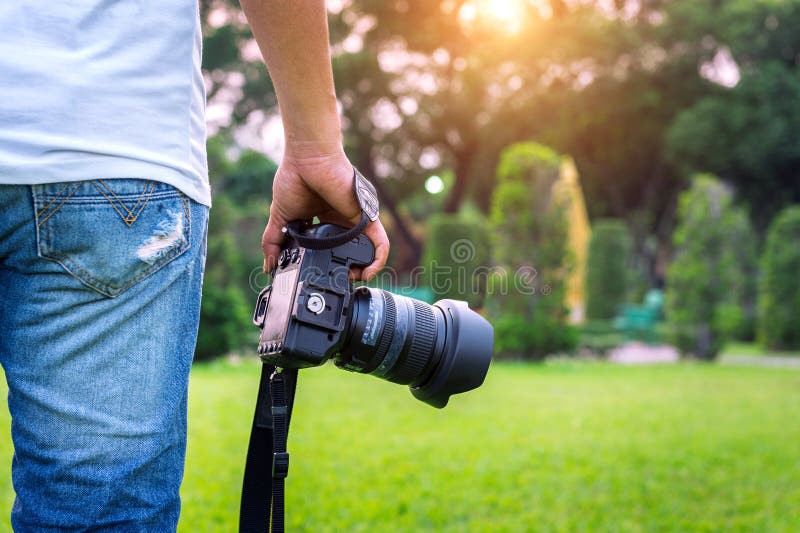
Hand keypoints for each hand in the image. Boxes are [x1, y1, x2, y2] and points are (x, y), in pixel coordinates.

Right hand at [261, 148, 389, 280]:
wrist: (307, 158)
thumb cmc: (294, 178)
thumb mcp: (280, 216)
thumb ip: (274, 241)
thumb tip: (269, 266)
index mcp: (324, 222)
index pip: (329, 249)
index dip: (325, 265)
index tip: (318, 275)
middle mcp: (342, 222)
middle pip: (349, 253)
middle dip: (346, 272)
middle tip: (336, 282)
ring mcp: (355, 221)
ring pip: (367, 252)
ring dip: (364, 270)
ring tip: (352, 280)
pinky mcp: (365, 217)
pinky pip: (380, 243)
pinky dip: (378, 260)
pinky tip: (368, 272)